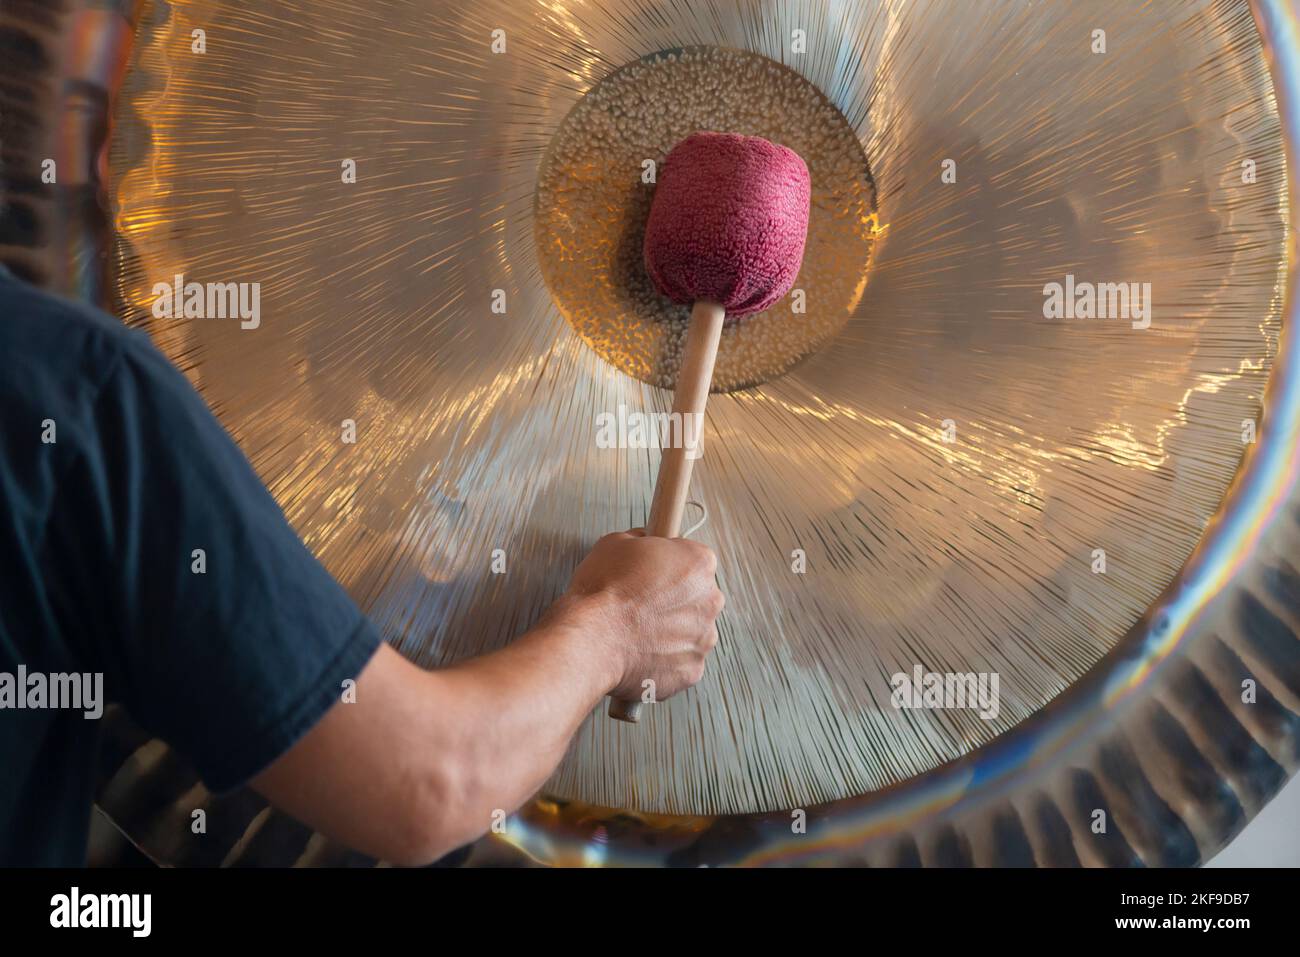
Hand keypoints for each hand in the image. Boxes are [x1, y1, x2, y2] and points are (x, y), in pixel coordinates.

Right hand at [563, 530, 722, 703]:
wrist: (592, 639)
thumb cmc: (603, 592)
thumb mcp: (615, 543)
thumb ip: (640, 540)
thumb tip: (641, 542)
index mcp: (698, 563)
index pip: (693, 559)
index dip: (669, 566)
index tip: (653, 573)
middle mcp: (709, 600)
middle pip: (697, 596)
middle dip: (673, 600)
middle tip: (641, 603)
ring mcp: (703, 638)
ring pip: (690, 631)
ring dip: (671, 630)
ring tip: (637, 630)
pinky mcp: (691, 670)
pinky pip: (681, 661)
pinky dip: (664, 659)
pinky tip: (640, 651)